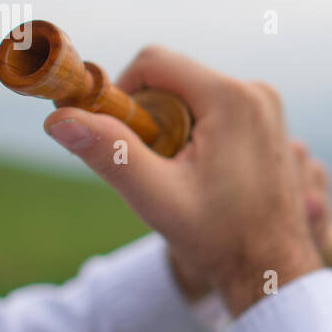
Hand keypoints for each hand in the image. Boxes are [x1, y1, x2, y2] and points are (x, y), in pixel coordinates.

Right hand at [43, 47, 323, 315]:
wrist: (274, 270)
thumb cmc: (222, 239)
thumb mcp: (157, 197)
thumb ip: (109, 152)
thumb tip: (57, 118)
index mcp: (232, 97)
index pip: (153, 62)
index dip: (121, 92)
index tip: (115, 135)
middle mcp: (256, 91)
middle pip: (173, 80)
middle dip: (150, 117)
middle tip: (154, 167)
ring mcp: (267, 106)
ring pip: (191, 96)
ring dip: (171, 129)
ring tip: (182, 178)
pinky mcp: (268, 122)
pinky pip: (214, 110)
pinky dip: (195, 136)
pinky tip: (204, 178)